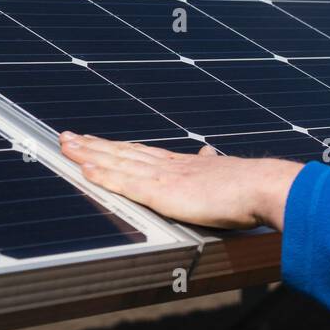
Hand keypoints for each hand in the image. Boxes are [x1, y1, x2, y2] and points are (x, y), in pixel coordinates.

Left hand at [59, 132, 302, 230]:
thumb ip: (212, 166)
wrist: (263, 186)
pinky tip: (84, 169)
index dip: (116, 147)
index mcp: (185, 165)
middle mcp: (170, 166)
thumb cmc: (253, 187)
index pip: (142, 153)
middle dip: (93, 144)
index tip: (96, 140)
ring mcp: (165, 178)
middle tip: (66, 135)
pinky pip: (126, 183)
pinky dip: (103, 175)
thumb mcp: (228, 172)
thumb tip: (208, 154)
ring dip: (89, 154)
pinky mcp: (164, 193)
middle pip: (123, 152)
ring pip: (119, 162)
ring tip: (66, 145)